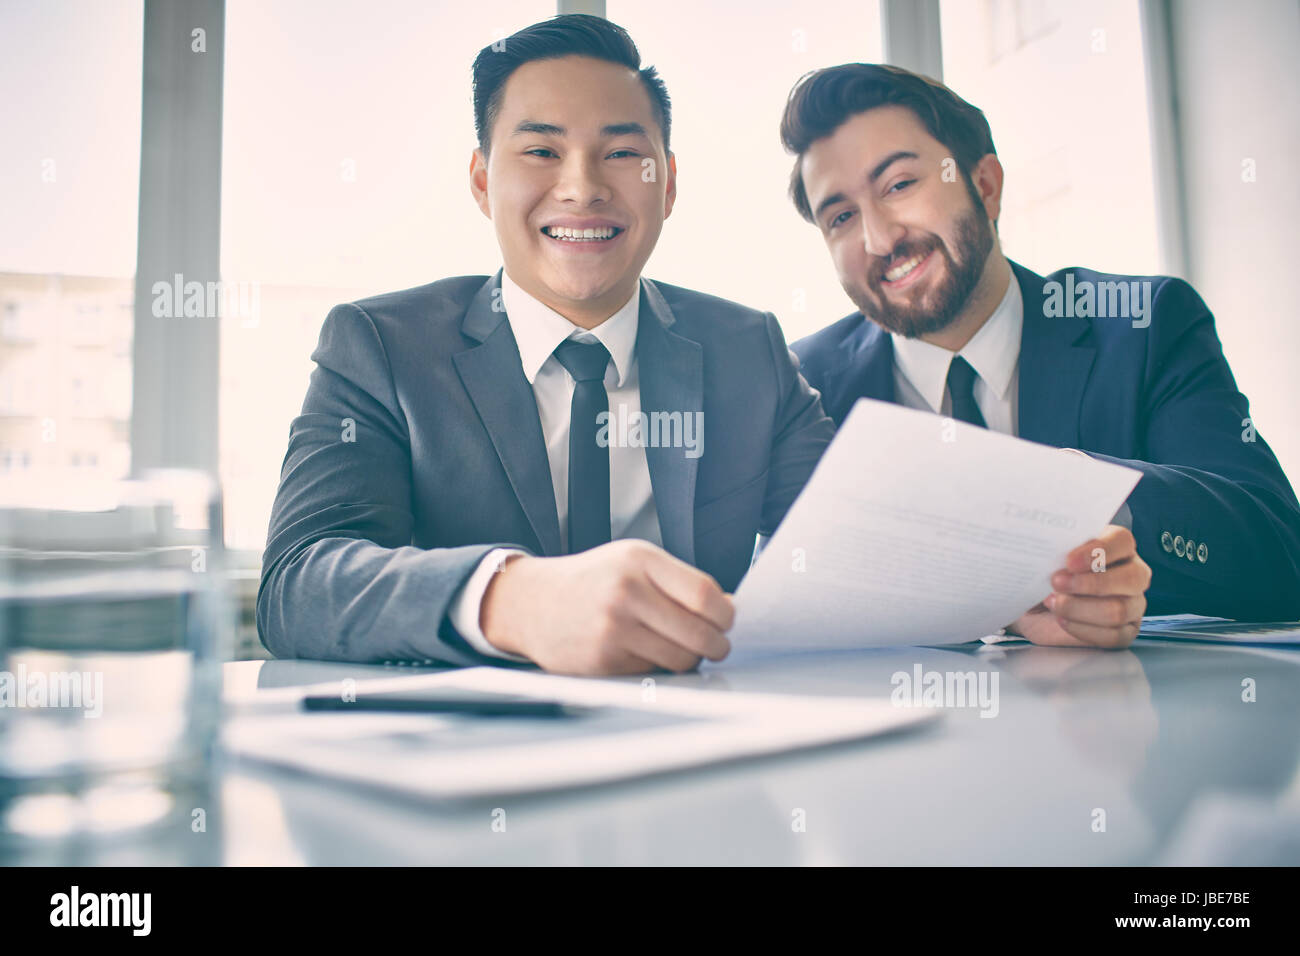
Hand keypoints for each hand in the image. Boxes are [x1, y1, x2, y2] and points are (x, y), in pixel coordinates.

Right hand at [479, 539, 733, 674]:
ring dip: (692, 661)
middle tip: (716, 646)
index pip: (704, 594)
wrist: (531, 603)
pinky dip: (657, 668)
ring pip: (680, 659)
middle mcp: (626, 591)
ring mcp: (613, 628)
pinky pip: (652, 672)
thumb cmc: (591, 581)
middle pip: (699, 632)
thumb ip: (677, 582)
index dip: (726, 614)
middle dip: (717, 645)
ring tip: (684, 651)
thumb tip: (728, 608)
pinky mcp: (603, 660)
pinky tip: (644, 653)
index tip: (726, 620)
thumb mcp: (631, 563)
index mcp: (639, 560)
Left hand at [1007, 525, 1150, 647]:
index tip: (1069, 561)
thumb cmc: (1046, 575)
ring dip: (1079, 608)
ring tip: (1052, 602)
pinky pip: (1113, 636)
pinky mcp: (1125, 632)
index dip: (1098, 551)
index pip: (1122, 541)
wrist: (1035, 607)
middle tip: (1056, 582)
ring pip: (1119, 610)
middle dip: (1091, 583)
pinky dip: (1082, 628)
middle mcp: (1133, 573)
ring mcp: (1133, 605)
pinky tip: (1061, 619)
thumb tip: (1047, 549)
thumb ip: (1055, 549)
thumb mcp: (1047, 557)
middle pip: (1131, 578)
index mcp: (1118, 546)